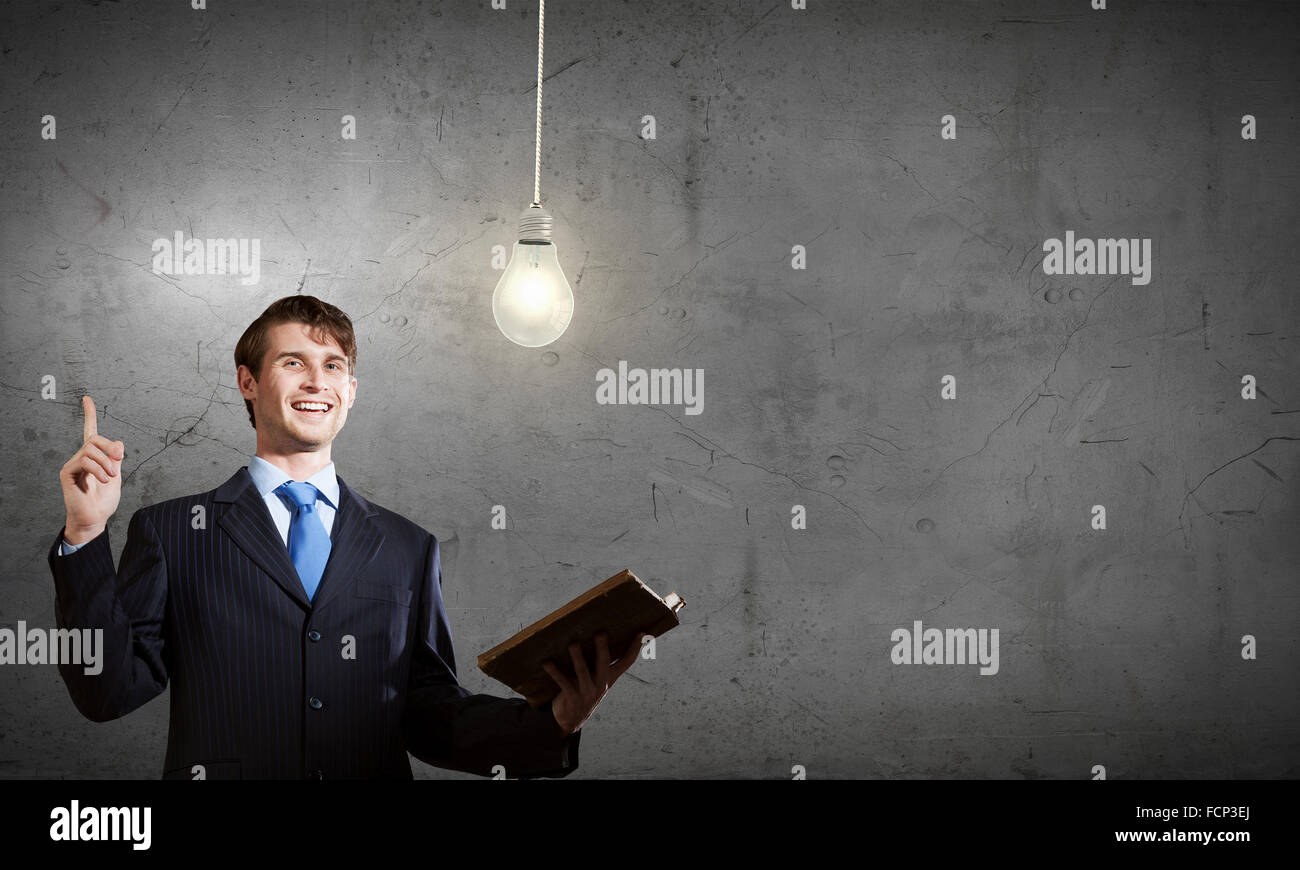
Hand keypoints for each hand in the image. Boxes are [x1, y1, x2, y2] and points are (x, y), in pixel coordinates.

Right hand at [59, 395, 124, 544]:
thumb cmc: (103, 501)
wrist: (95, 518)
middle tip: (117, 462)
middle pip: (94, 438)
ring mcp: (73, 464)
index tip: (87, 399)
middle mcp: (81, 458)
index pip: (90, 431)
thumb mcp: (116, 476)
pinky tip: (103, 479)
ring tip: (110, 477)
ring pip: (90, 449)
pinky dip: (98, 469)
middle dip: (108, 447)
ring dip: (105, 462)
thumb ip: (116, 459)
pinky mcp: (67, 472)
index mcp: (93, 457)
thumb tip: (118, 442)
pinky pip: (84, 460)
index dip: (89, 415)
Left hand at [541, 631, 645, 736]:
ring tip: (573, 644)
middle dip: (602, 648)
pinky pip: (563, 682)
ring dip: (577, 657)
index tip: (641, 633)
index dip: (634, 648)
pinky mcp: (572, 697)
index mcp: (609, 678)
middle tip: (600, 633)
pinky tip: (547, 662)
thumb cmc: (583, 690)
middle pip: (604, 663)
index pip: (626, 662)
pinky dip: (554, 671)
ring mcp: (587, 691)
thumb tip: (599, 634)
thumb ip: (599, 662)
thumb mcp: (596, 679)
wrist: (571, 720)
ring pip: (582, 671)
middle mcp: (601, 684)